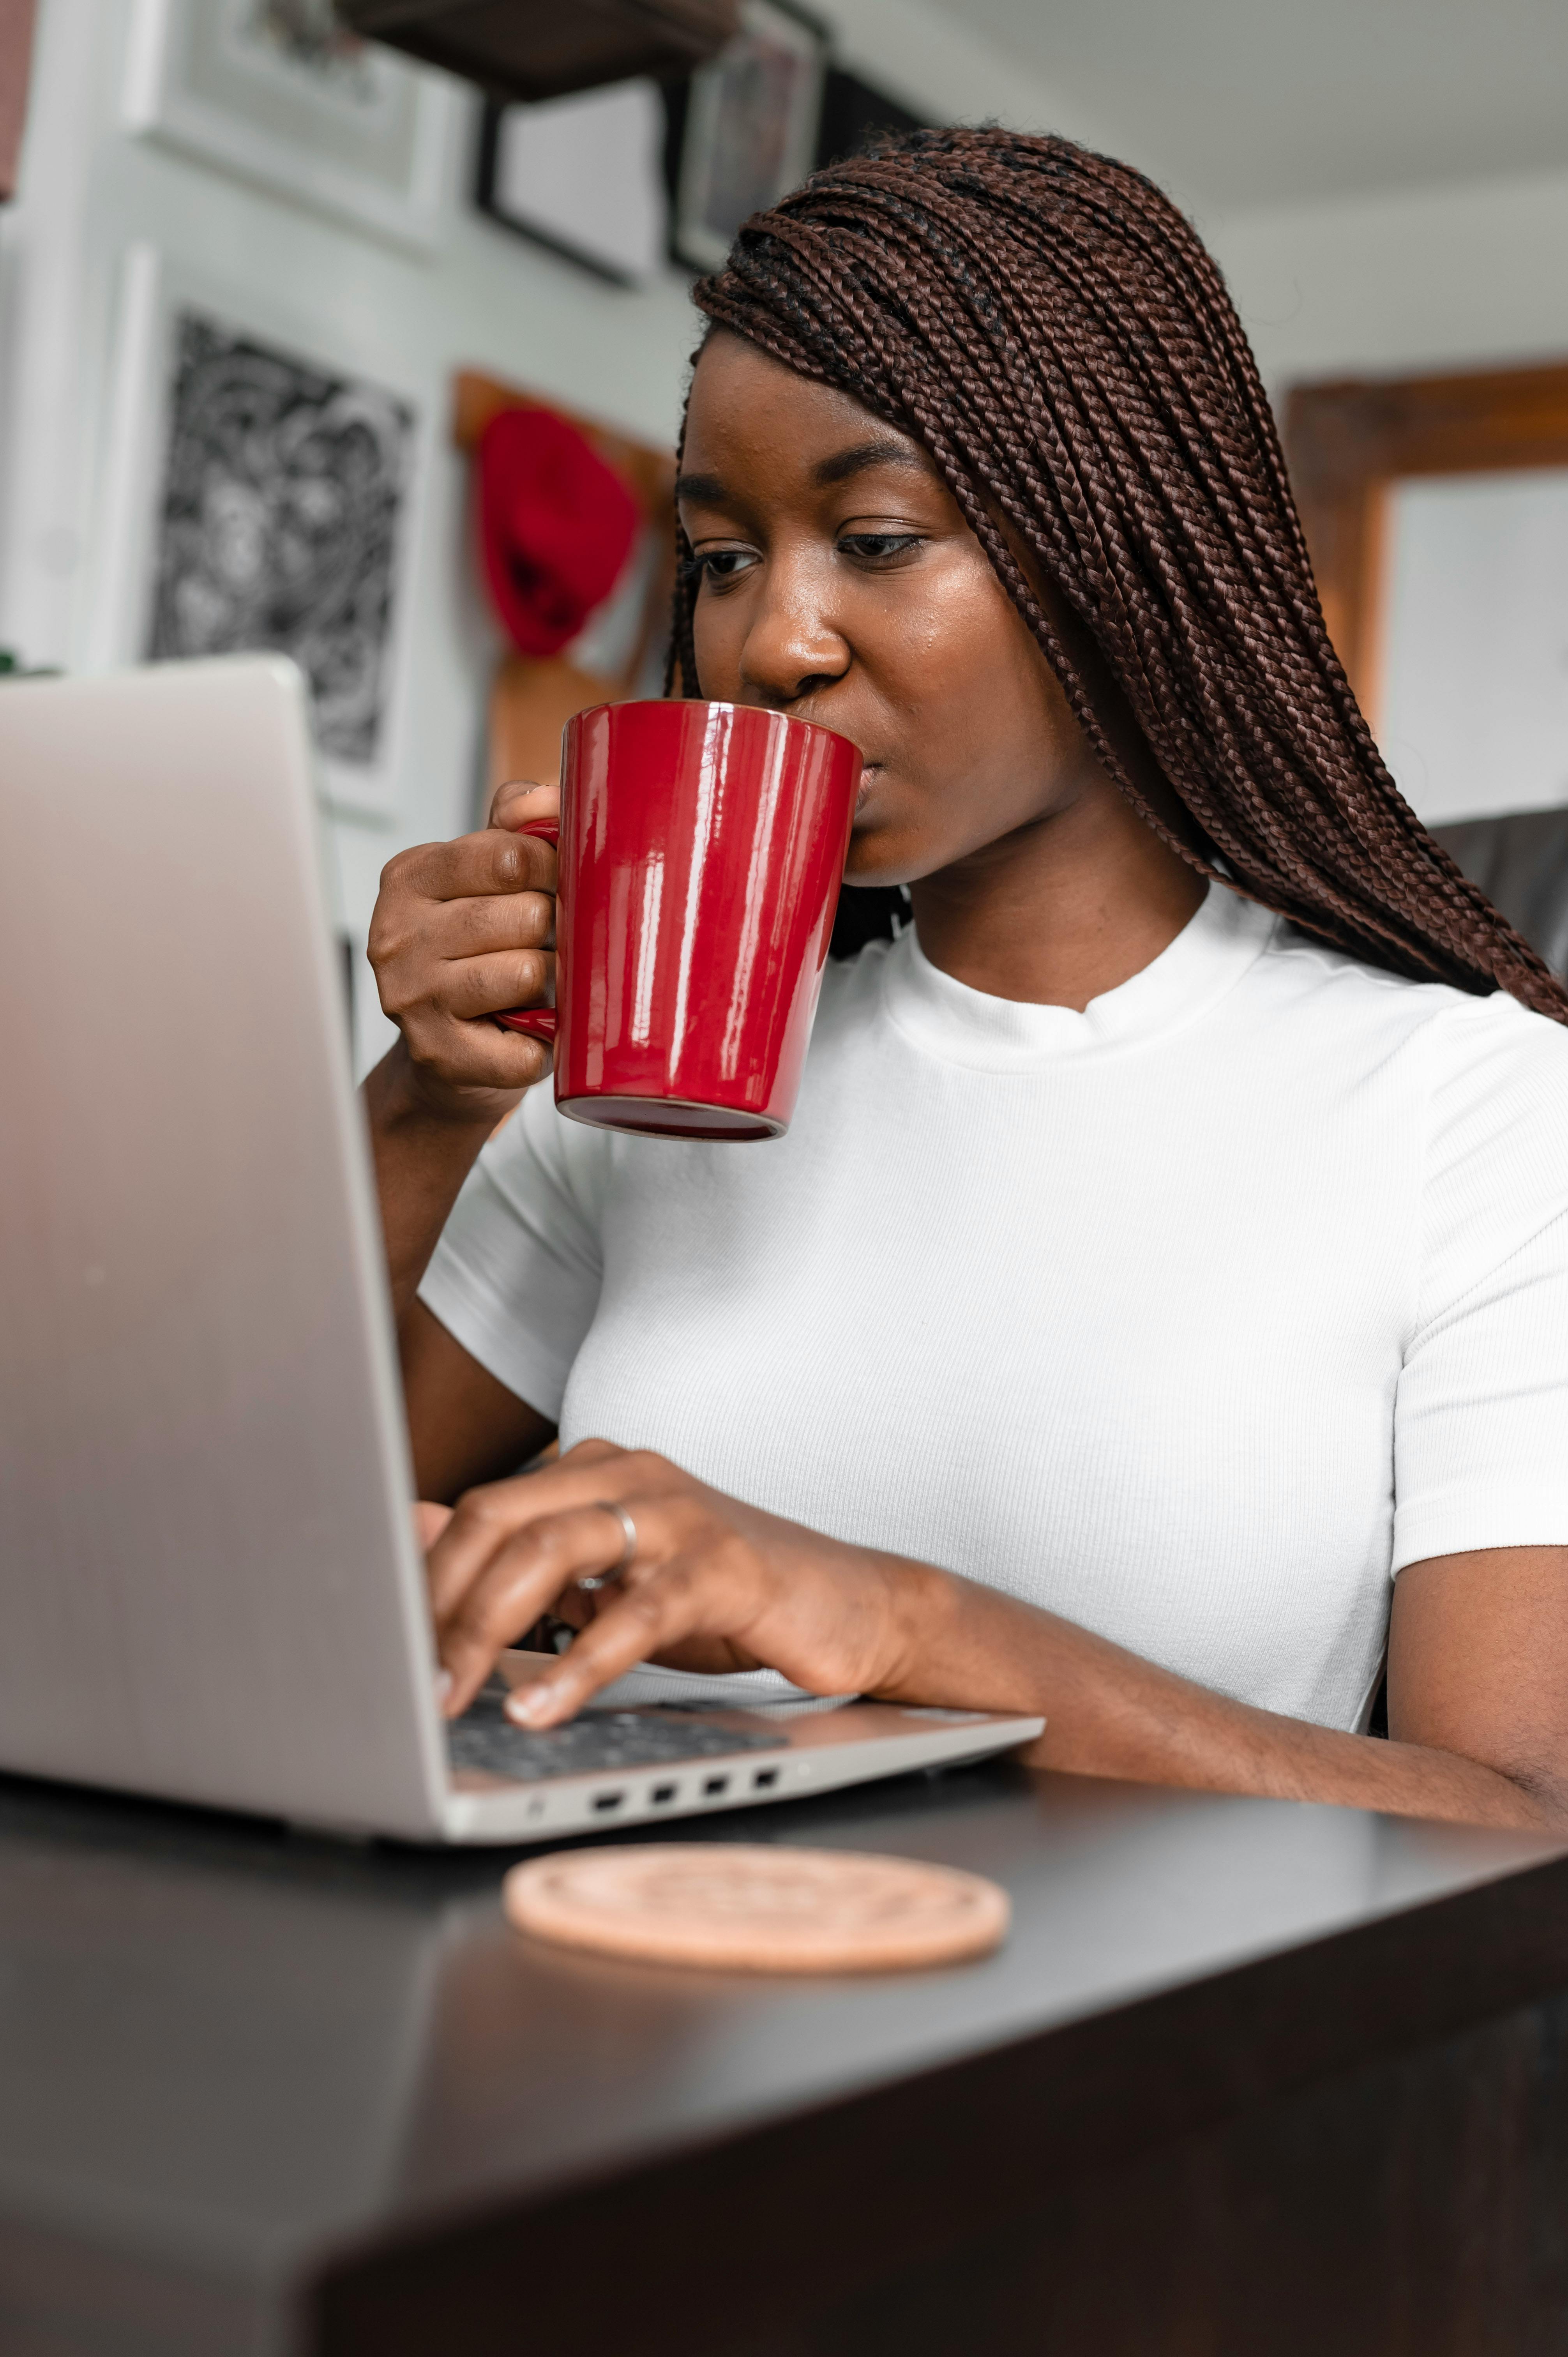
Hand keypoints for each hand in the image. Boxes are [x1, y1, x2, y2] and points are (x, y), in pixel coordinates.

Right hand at [368, 779, 558, 1125]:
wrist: (449, 1052)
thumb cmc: (481, 950)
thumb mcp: (490, 875)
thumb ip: (518, 824)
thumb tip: (548, 798)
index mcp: (408, 878)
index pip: (507, 855)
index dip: (552, 867)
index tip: (553, 882)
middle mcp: (396, 936)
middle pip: (525, 914)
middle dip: (550, 930)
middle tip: (538, 945)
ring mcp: (410, 999)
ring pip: (526, 972)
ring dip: (548, 982)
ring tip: (530, 987)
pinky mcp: (438, 1054)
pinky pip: (525, 1045)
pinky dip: (542, 1041)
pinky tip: (524, 1031)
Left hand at [426, 1440, 935, 1726]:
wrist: (850, 1605)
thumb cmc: (722, 1598)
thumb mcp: (607, 1581)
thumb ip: (524, 1560)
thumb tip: (416, 1527)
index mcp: (594, 1471)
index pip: (481, 1508)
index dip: (423, 1573)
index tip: (383, 1638)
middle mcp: (629, 1474)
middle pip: (500, 1518)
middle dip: (439, 1601)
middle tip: (403, 1679)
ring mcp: (679, 1514)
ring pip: (551, 1548)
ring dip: (485, 1627)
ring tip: (449, 1696)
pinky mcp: (724, 1567)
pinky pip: (636, 1612)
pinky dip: (579, 1663)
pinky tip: (542, 1705)